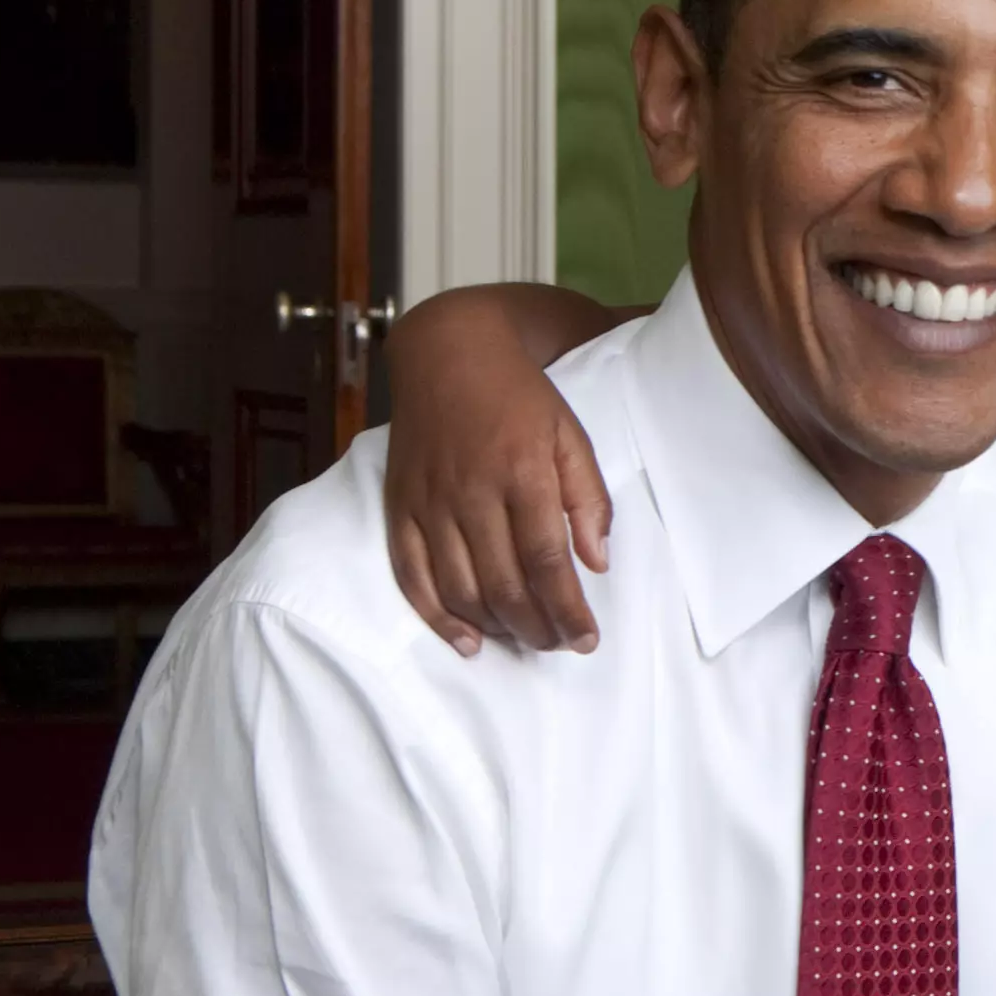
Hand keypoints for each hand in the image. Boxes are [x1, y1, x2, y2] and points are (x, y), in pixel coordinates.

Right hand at [381, 297, 613, 654]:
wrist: (448, 352)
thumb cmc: (520, 396)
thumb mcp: (571, 434)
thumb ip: (587, 498)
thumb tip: (596, 562)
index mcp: (521, 474)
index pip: (546, 561)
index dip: (568, 609)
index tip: (586, 639)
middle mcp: (471, 493)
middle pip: (504, 584)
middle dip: (537, 627)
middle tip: (558, 643)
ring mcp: (429, 502)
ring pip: (458, 587)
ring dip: (494, 627)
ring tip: (524, 638)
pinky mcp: (398, 505)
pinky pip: (411, 574)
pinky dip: (436, 615)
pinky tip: (465, 639)